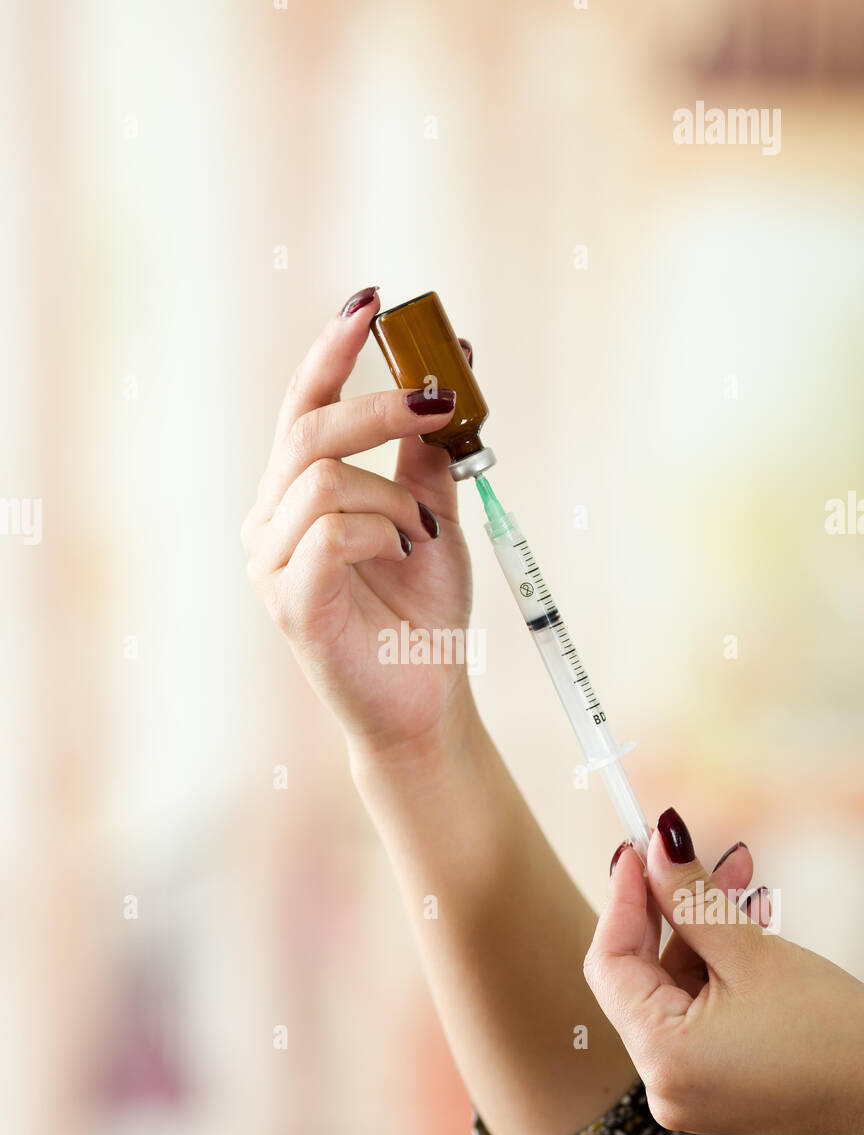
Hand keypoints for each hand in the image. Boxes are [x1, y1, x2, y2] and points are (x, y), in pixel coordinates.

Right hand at [242, 288, 476, 755]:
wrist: (427, 697)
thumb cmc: (422, 610)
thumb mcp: (431, 513)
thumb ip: (425, 453)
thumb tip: (449, 371)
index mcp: (297, 495)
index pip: (302, 406)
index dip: (331, 350)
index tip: (372, 301)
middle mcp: (271, 521)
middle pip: (308, 429)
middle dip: (380, 405)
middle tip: (440, 402)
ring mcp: (271, 562)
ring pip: (323, 479)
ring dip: (392, 497)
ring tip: (419, 537)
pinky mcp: (288, 601)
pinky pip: (332, 532)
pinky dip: (382, 534)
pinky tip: (401, 559)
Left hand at [584, 808, 863, 1134]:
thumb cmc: (834, 1037)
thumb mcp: (752, 954)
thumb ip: (692, 897)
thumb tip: (656, 845)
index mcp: (660, 1057)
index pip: (608, 963)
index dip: (622, 898)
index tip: (638, 848)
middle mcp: (663, 1081)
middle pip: (642, 972)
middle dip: (672, 906)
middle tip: (691, 854)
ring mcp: (690, 1085)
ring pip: (676, 983)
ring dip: (702, 927)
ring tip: (742, 877)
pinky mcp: (718, 1079)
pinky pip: (700, 1007)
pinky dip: (718, 964)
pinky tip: (751, 919)